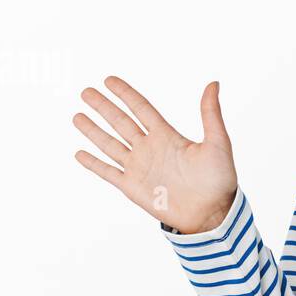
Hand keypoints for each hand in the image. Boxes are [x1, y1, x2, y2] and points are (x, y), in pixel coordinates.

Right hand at [72, 76, 238, 233]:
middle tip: (85, 92)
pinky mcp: (132, 187)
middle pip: (120, 122)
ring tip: (77, 116)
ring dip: (93, 130)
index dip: (125, 94)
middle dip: (103, 107)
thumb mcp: (218, 142)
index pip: (141, 109)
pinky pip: (108, 172)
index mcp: (167, 136)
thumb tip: (214, 83)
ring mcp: (139, 167)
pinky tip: (79, 153)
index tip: (109, 80)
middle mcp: (150, 148)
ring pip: (110, 144)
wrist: (211, 214)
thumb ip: (211, 114)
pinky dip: (93, 163)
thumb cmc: (219, 180)